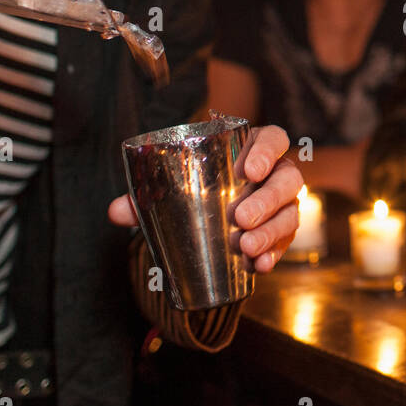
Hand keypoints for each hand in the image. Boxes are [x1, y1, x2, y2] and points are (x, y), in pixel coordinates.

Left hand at [108, 124, 303, 272]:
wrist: (207, 218)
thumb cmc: (193, 190)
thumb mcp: (173, 188)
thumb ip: (146, 197)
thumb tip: (115, 211)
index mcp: (253, 150)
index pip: (274, 139)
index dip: (268, 151)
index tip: (251, 170)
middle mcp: (276, 175)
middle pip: (287, 179)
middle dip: (267, 199)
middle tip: (240, 217)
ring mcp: (282, 206)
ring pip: (290, 214)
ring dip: (271, 231)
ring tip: (246, 247)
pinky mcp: (281, 234)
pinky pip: (285, 244)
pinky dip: (274, 255)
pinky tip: (258, 267)